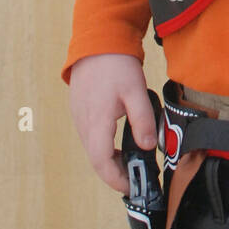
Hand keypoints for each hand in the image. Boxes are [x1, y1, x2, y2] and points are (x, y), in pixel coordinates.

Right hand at [68, 53, 157, 193]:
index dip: (116, 179)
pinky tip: (120, 145)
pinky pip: (90, 137)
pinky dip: (104, 148)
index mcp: (96, 121)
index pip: (101, 162)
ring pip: (93, 149)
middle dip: (115, 174)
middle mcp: (83, 123)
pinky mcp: (80, 111)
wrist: (97, 42)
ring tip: (132, 164)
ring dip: (109, 161)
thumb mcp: (136, 91)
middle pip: (96, 160)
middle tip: (136, 179)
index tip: (131, 187)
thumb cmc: (116, 65)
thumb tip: (149, 147)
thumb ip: (143, 121)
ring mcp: (79, 117)